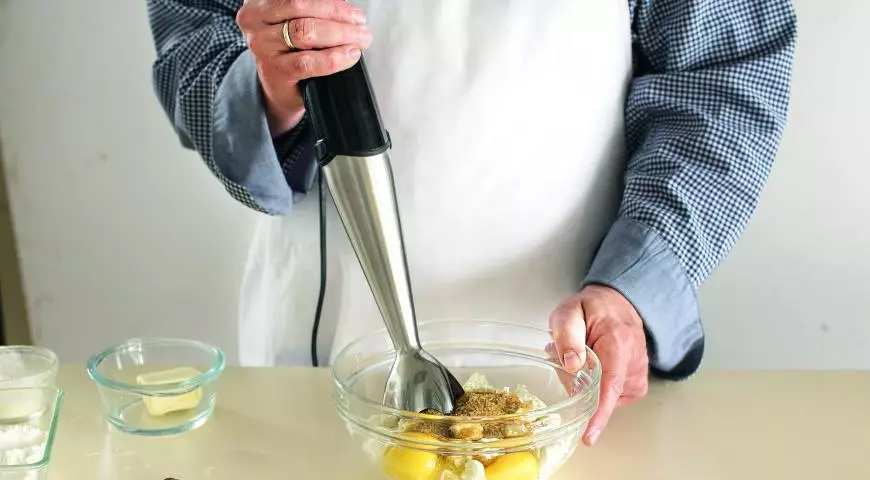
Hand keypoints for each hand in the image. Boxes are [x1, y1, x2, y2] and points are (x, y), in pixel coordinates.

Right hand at [237, 0, 372, 134]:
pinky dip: (333, 57)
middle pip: (301, 7)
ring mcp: (262, 45)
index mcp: (260, 2)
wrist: (279, 88)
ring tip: (360, 39)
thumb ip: (313, 11)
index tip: (352, 10)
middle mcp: (255, 20)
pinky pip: (307, 61)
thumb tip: (345, 8)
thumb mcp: (294, 21)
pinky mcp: (274, 70)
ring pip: (305, 31)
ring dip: (340, 34)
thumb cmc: (289, 51)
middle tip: (360, 23)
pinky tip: (349, 55)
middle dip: (337, 14)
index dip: (329, 2)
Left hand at [549, 285, 648, 445]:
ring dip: (585, 383)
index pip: (610, 385)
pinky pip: (609, 396)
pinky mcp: (636, 385)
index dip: (599, 413)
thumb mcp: (570, 312)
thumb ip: (567, 335)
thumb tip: (572, 366)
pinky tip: (595, 367)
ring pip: (602, 397)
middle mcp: (634, 363)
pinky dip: (597, 386)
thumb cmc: (593, 309)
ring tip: (584, 355)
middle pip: (598, 393)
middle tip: (567, 352)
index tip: (589, 435)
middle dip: (574, 380)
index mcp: (618, 344)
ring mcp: (638, 375)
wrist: (618, 304)